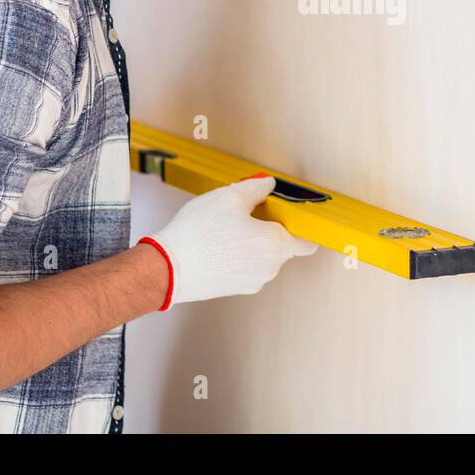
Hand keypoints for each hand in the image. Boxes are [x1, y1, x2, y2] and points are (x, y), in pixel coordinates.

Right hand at [142, 176, 318, 307]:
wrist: (167, 269)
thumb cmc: (199, 234)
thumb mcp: (230, 196)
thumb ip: (257, 188)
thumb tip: (268, 185)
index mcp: (276, 245)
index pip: (308, 241)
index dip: (300, 224)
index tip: (287, 212)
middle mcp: (270, 268)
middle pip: (281, 244)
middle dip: (268, 227)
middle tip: (245, 212)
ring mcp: (253, 281)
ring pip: (262, 255)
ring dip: (251, 241)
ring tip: (225, 227)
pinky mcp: (235, 289)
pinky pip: (246, 266)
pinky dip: (238, 255)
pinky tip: (217, 243)